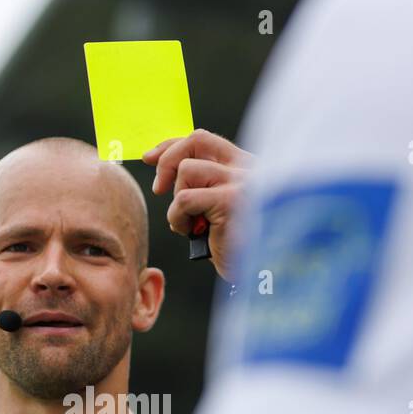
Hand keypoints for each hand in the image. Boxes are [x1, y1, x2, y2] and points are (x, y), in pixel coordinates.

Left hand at [143, 129, 252, 281]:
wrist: (262, 273)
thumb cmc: (238, 248)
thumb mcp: (216, 210)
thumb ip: (201, 187)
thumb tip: (161, 169)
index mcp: (247, 167)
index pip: (204, 140)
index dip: (173, 145)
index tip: (150, 158)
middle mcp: (248, 168)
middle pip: (195, 142)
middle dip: (166, 162)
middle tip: (159, 190)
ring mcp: (241, 182)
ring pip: (186, 170)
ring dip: (177, 200)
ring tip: (190, 223)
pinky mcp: (231, 201)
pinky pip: (184, 199)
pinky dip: (178, 219)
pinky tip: (193, 233)